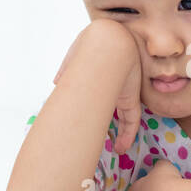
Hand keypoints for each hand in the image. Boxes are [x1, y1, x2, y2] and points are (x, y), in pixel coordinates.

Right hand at [54, 21, 142, 154]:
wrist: (108, 41)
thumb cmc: (88, 47)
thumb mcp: (74, 59)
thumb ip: (67, 70)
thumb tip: (58, 82)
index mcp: (101, 76)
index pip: (103, 96)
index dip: (97, 110)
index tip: (89, 124)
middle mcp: (115, 85)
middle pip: (117, 108)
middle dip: (111, 125)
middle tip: (108, 142)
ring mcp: (124, 93)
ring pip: (125, 117)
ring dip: (121, 135)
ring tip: (117, 149)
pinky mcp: (131, 99)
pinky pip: (131, 120)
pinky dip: (127, 134)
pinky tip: (122, 146)